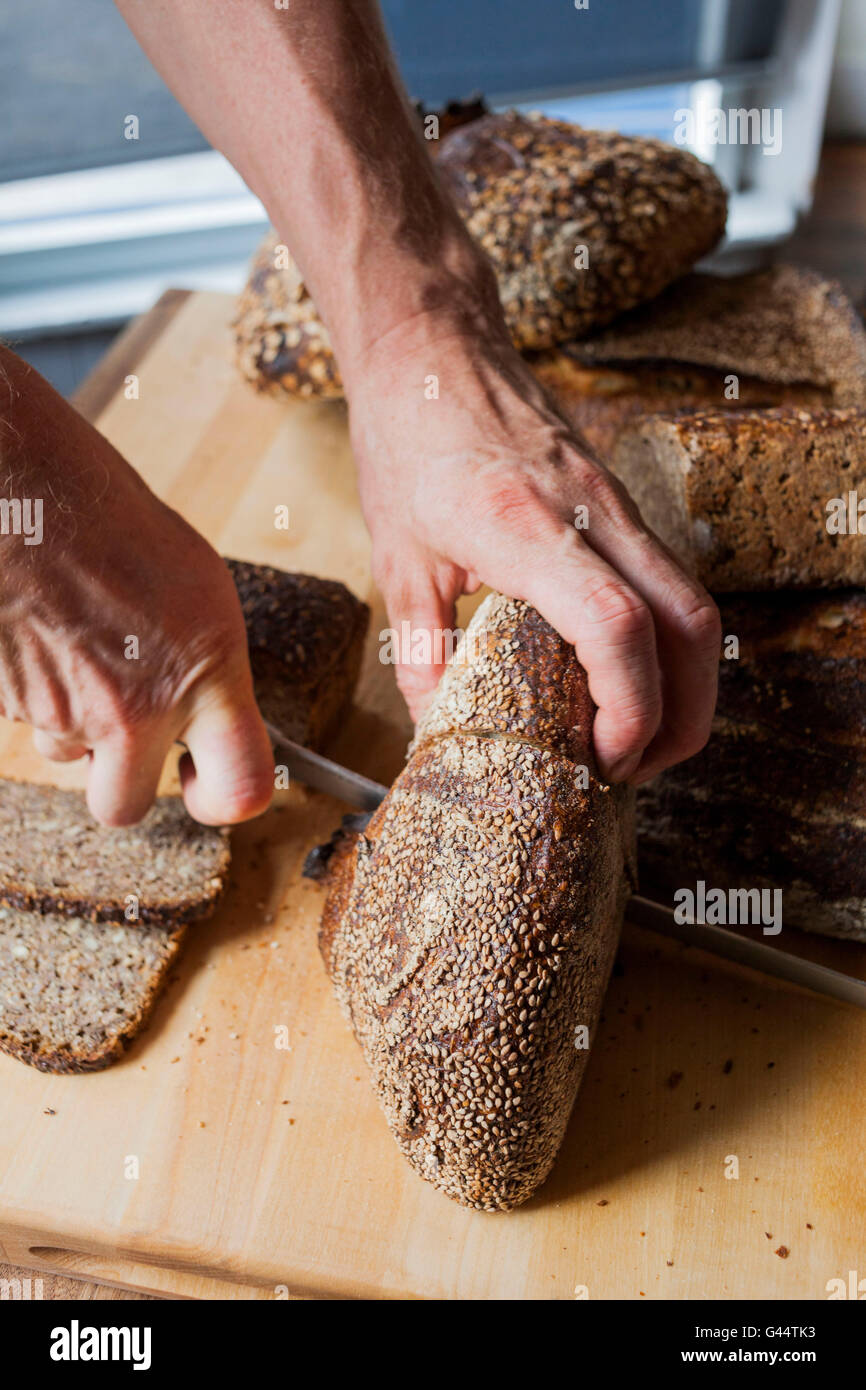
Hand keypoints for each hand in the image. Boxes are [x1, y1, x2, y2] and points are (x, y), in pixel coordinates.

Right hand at [0, 349, 272, 824]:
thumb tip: (203, 715)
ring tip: (75, 645)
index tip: (206, 783)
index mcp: (205, 672)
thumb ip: (205, 669)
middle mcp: (137, 707)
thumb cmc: (113, 523)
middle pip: (125, 806)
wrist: (22, 493)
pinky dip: (33, 689)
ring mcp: (66, 711)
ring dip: (72, 721)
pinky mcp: (8, 704)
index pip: (242, 788)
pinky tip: (41, 633)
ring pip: (67, 754)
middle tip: (124, 735)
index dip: (224, 800)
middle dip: (121, 779)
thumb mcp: (197, 590)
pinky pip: (26, 718)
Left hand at [347, 312, 720, 784]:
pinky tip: (624, 673)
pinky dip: (666, 641)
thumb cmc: (407, 441)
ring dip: (684, 681)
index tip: (602, 755)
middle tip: (634, 767)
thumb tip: (437, 729)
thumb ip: (421, 652)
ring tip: (636, 735)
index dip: (629, 706)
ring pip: (693, 602)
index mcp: (525, 527)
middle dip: (683, 714)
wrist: (433, 346)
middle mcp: (591, 512)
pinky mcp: (619, 502)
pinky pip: (669, 579)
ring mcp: (615, 503)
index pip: (618, 626)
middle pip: (688, 624)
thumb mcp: (398, 557)